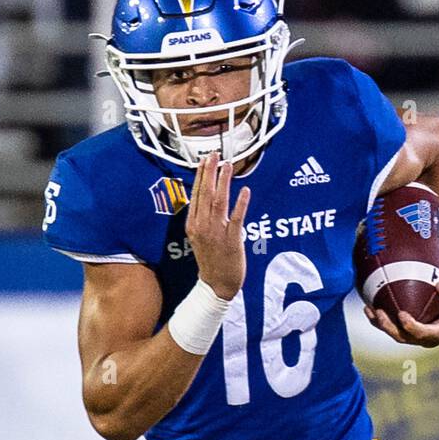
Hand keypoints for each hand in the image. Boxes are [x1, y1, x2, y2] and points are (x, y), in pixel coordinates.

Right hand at [185, 152, 250, 300]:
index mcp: (193, 224)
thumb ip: (201, 218)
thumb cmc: (210, 260)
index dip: (201, 176)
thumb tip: (205, 198)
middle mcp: (202, 226)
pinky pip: (236, 219)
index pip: (196, 195)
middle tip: (214, 155)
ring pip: (219, 202)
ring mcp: (216, 233)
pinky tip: (245, 190)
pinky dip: (241, 204)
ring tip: (228, 166)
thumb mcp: (198, 238)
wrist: (216, 285)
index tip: (205, 160)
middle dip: (210, 172)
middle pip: (205, 194)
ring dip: (224, 182)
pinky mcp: (231, 240)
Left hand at [364, 280, 438, 347]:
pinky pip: (395, 326)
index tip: (402, 314)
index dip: (410, 327)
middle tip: (379, 312)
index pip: (422, 334)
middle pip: (403, 337)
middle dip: (388, 327)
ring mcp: (418, 335)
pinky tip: (372, 305)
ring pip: (396, 333)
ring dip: (381, 323)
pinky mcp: (413, 330)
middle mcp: (426, 338)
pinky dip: (384, 318)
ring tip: (368, 309)